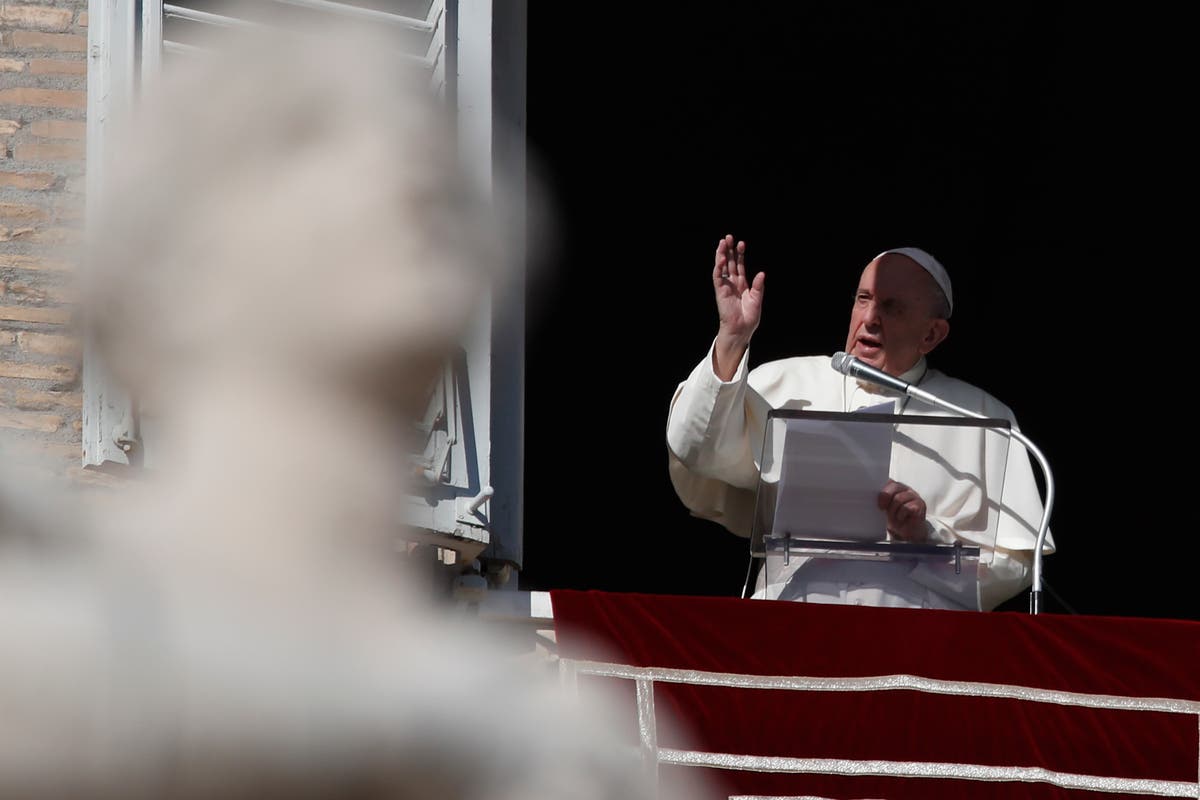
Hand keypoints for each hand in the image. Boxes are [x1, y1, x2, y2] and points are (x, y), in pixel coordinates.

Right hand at [711, 234, 764, 379]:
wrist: (741, 330)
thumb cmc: (749, 318)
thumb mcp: (757, 300)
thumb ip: (758, 286)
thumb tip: (762, 273)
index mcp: (742, 285)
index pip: (740, 266)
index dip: (740, 254)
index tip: (741, 243)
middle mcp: (732, 283)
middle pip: (730, 263)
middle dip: (729, 250)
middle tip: (728, 237)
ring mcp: (726, 286)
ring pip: (722, 267)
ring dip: (722, 255)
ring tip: (723, 242)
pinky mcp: (720, 291)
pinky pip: (718, 277)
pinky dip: (719, 267)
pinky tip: (722, 258)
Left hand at [877, 479, 927, 541]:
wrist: (906, 532)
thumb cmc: (893, 518)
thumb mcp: (883, 507)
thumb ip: (879, 499)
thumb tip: (867, 496)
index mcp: (895, 486)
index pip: (888, 480)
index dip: (881, 488)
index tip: (874, 498)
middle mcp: (905, 489)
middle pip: (894, 486)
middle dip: (885, 497)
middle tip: (882, 508)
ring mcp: (914, 496)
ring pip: (899, 498)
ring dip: (893, 510)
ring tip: (893, 517)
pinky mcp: (920, 505)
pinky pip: (906, 507)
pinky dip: (900, 515)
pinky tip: (901, 519)